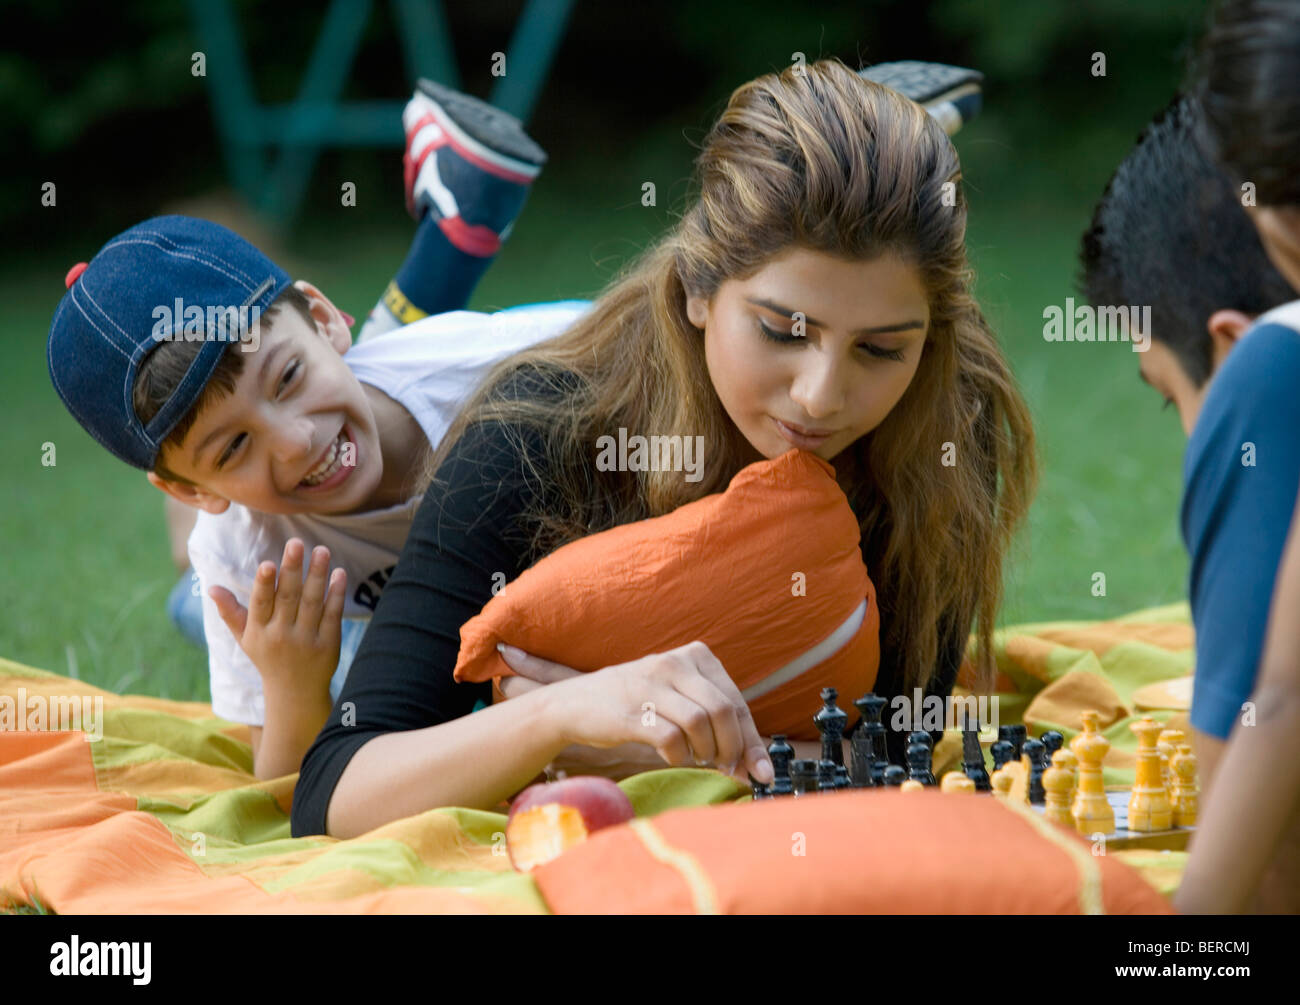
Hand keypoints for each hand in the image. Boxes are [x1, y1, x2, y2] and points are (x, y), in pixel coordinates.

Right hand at [209, 538, 346, 694]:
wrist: (295, 693)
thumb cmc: (267, 657)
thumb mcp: (245, 638)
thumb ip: (230, 611)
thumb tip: (211, 587)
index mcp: (258, 631)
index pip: (260, 604)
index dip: (264, 584)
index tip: (267, 564)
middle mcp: (281, 635)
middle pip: (288, 598)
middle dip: (292, 570)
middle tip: (296, 543)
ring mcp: (306, 640)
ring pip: (312, 603)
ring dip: (317, 575)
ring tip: (322, 551)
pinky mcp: (328, 644)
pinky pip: (332, 615)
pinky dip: (336, 594)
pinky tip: (339, 573)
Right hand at [501, 640, 772, 785]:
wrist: (574, 704)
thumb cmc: (635, 704)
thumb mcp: (676, 695)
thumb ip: (714, 720)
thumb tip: (755, 765)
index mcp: (694, 655)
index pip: (736, 700)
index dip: (751, 741)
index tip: (760, 771)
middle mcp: (674, 663)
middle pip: (724, 710)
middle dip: (733, 749)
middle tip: (727, 769)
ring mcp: (651, 685)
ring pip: (701, 722)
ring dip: (706, 752)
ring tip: (697, 758)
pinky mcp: (632, 711)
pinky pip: (671, 739)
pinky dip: (679, 756)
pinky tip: (673, 757)